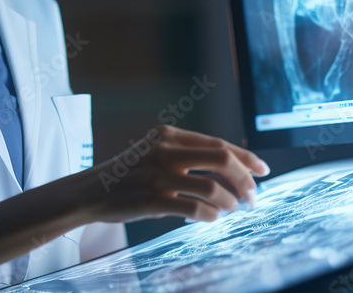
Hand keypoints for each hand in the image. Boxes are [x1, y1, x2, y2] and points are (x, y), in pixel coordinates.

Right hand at [72, 124, 269, 224]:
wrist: (90, 191)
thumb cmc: (127, 175)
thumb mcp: (153, 153)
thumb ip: (185, 156)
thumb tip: (229, 170)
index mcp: (168, 135)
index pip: (218, 143)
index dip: (246, 157)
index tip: (263, 169)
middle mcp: (166, 151)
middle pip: (222, 159)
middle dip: (245, 179)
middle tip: (253, 196)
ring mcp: (159, 175)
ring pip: (213, 187)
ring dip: (230, 202)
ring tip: (233, 210)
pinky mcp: (153, 200)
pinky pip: (196, 208)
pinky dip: (211, 215)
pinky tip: (212, 218)